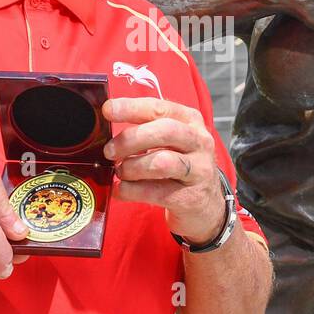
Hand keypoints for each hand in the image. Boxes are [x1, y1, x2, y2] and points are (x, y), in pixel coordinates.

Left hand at [103, 97, 226, 242]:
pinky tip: (120, 190)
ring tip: (121, 172)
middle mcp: (199, 142)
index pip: (159, 108)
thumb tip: (107, 125)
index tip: (107, 110)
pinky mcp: (190, 198)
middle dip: (130, 139)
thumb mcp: (171, 141)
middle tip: (109, 151)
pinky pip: (156, 192)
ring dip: (132, 167)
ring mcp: (198, 170)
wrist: (207, 204)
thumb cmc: (181, 165)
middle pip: (164, 132)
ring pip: (161, 162)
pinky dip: (131, 191)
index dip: (131, 108)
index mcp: (190, 121)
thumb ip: (146, 129)